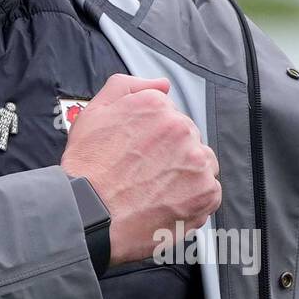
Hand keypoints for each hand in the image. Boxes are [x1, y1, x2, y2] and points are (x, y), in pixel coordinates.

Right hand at [61, 73, 220, 265]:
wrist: (89, 213)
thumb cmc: (88, 168)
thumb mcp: (94, 112)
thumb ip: (128, 87)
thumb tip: (163, 84)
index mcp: (156, 106)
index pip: (169, 116)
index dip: (153, 137)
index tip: (140, 153)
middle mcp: (181, 128)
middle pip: (187, 138)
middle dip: (171, 154)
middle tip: (144, 174)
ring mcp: (196, 161)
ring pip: (201, 163)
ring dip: (186, 174)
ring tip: (156, 190)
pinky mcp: (205, 192)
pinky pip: (210, 191)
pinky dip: (193, 199)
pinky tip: (167, 203)